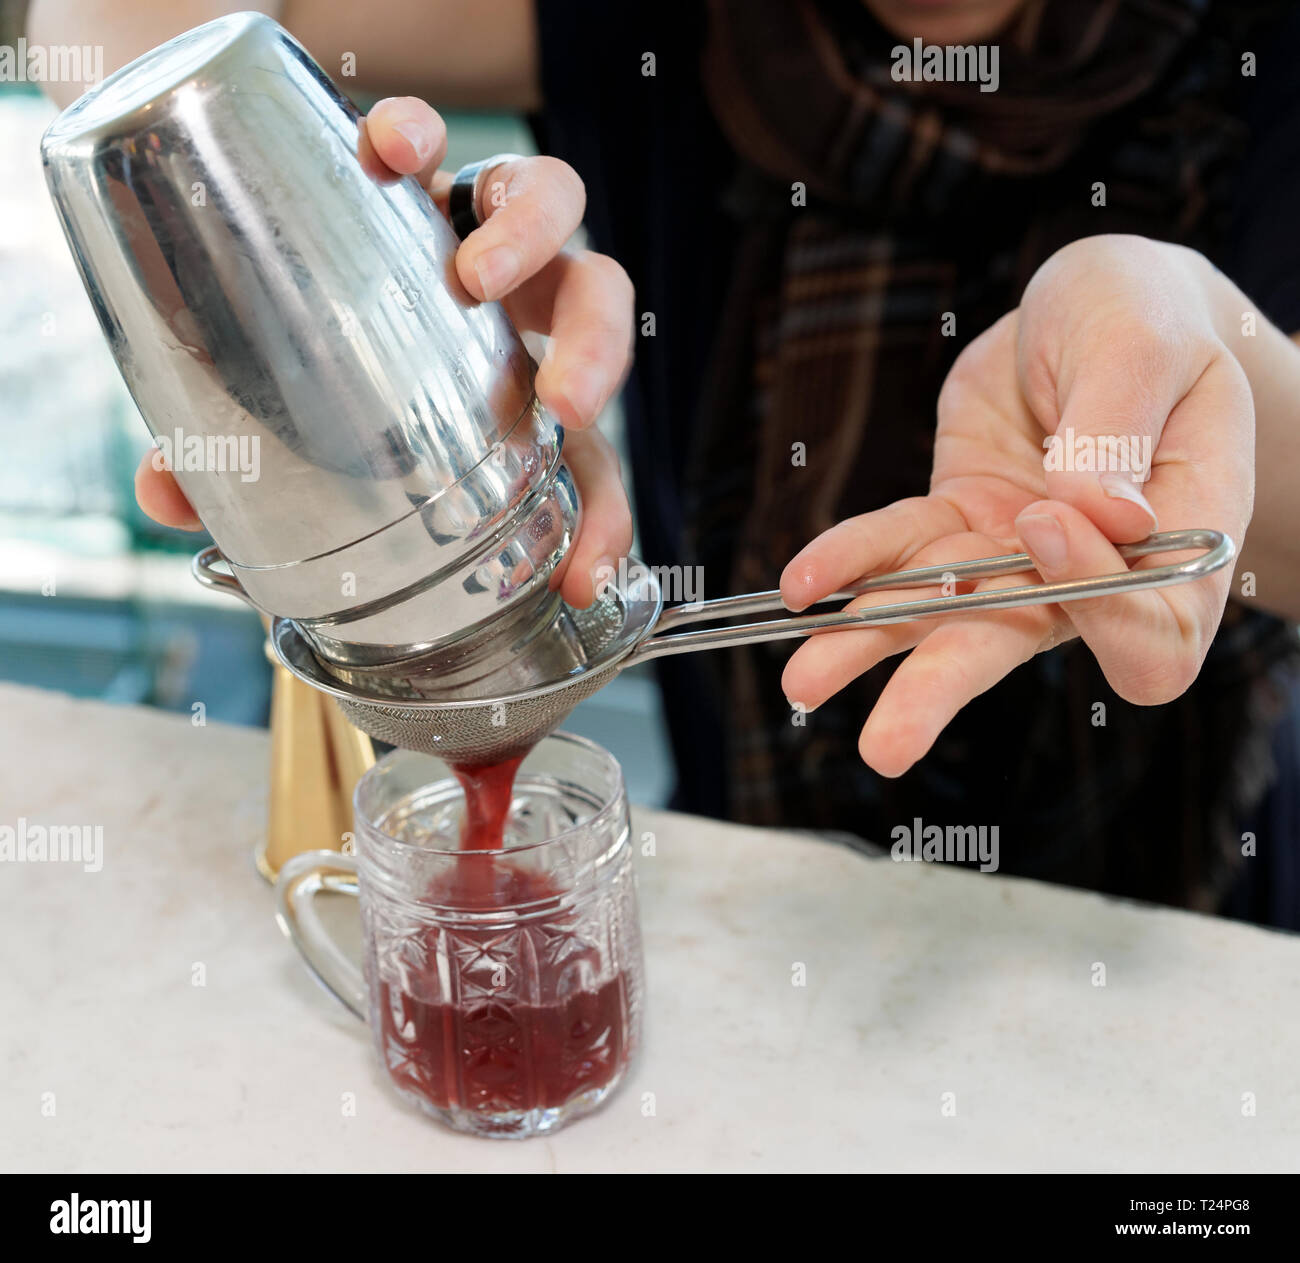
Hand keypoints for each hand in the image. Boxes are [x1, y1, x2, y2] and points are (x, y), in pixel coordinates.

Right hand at [135, 96, 633, 608]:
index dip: (599, 521)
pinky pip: (433, 137)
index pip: (588, 460)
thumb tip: (164, 503)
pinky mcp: (414, 168)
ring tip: (472, 274)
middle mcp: (514, 309)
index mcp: (520, 398)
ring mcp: (470, 228)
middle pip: (596, 304)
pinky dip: (416, 136)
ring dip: (528, 233)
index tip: (579, 578)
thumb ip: (266, 487)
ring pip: (549, 199)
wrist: (291, 260)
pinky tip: (388, 153)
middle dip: (596, 356)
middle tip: (561, 403)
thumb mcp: (313, 453)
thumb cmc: (331, 388)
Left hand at [780, 235, 1252, 777]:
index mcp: (1182, 537)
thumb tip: (1097, 517)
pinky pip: (899, 546)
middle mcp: (1094, 568)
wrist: (1095, 309)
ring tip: (802, 683)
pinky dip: (848, 560)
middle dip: (943, 688)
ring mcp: (1017, 553)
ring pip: (939, 611)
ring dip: (866, 645)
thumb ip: (1119, 424)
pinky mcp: (959, 522)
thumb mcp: (1144, 339)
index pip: (1154, 625)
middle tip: (882, 746)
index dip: (1100, 601)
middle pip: (1023, 643)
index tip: (1047, 519)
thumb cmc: (1145, 317)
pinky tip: (803, 582)